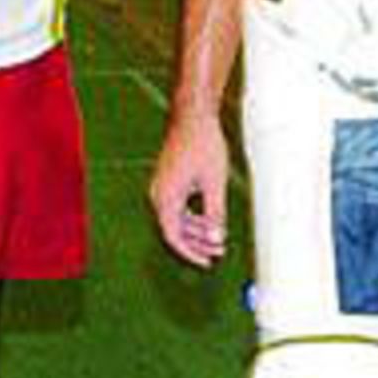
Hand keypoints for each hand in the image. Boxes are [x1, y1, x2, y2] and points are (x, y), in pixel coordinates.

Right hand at [149, 111, 228, 268]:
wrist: (193, 115)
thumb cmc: (204, 144)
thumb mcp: (215, 182)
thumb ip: (214, 214)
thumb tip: (216, 240)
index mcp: (166, 196)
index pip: (173, 236)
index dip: (190, 253)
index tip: (207, 262)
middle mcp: (158, 194)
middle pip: (174, 230)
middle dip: (197, 243)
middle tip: (219, 251)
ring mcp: (161, 187)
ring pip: (176, 219)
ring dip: (196, 230)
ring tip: (218, 238)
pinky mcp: (168, 181)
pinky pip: (177, 207)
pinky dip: (192, 216)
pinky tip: (209, 219)